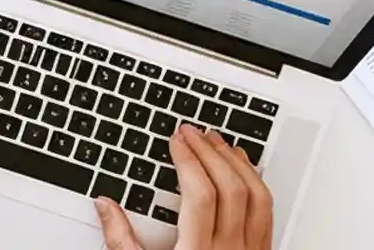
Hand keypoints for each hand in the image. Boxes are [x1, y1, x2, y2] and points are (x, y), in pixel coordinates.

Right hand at [95, 124, 272, 249]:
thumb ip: (121, 241)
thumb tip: (106, 206)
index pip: (199, 194)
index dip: (188, 160)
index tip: (176, 140)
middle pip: (230, 188)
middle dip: (211, 152)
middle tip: (193, 133)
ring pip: (257, 196)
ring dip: (238, 163)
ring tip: (219, 142)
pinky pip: (267, 212)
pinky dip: (256, 183)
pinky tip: (244, 171)